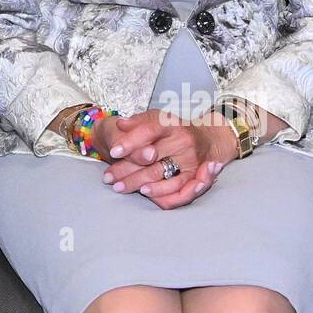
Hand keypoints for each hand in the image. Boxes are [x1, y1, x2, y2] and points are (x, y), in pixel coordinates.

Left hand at [94, 111, 236, 208]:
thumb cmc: (173, 129)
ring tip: (120, 187)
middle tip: (108, 178)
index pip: (149, 130)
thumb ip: (138, 121)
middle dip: (126, 169)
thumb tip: (121, 124)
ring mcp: (190, 160)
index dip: (131, 141)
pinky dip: (160, 194)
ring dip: (138, 183)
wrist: (205, 138)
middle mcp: (183, 142)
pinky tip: (145, 193)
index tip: (113, 151)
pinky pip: (178, 190)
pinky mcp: (194, 176)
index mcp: (171, 124)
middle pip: (150, 158)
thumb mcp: (156, 118)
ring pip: (160, 175)